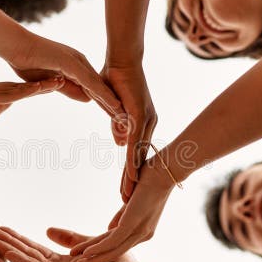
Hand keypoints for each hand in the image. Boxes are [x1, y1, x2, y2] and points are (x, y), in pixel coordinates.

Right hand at [0, 79, 62, 160]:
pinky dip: (22, 93)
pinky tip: (38, 90)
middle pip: (20, 86)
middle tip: (64, 79)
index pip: (19, 89)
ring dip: (37, 86)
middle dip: (42, 83)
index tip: (58, 85)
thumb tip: (9, 104)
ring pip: (15, 89)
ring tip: (57, 83)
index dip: (39, 87)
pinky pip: (5, 96)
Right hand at [8, 33, 126, 123]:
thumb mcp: (49, 81)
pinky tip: (114, 106)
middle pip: (100, 88)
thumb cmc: (26, 62)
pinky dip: (103, 95)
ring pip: (99, 86)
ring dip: (113, 102)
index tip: (115, 116)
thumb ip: (67, 88)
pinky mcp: (71, 63)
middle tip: (127, 120)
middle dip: (113, 104)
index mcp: (74, 66)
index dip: (105, 103)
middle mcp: (79, 63)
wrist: (14, 45)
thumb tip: (86, 99)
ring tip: (127, 117)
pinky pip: (91, 82)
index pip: (94, 89)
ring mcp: (76, 62)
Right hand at [68, 159, 174, 261]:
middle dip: (94, 261)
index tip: (83, 258)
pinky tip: (85, 253)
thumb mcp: (132, 204)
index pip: (117, 245)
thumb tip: (109, 228)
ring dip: (92, 258)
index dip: (100, 252)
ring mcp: (139, 230)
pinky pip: (113, 240)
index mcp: (143, 231)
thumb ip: (121, 217)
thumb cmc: (150, 182)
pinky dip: (98, 248)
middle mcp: (143, 235)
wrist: (166, 171)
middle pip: (114, 252)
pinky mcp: (134, 224)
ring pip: (112, 250)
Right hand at [101, 63, 156, 199]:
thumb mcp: (113, 107)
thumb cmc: (115, 76)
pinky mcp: (140, 117)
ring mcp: (146, 121)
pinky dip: (133, 164)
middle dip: (133, 183)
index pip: (136, 153)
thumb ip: (117, 124)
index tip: (126, 190)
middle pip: (140, 160)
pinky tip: (130, 179)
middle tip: (127, 203)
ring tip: (126, 199)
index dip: (131, 172)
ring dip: (132, 180)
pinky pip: (136, 146)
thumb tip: (119, 142)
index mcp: (143, 121)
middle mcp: (148, 123)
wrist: (121, 57)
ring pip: (138, 157)